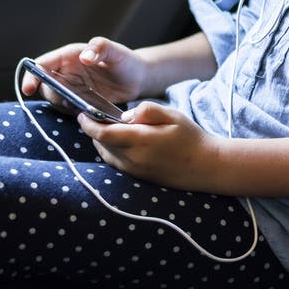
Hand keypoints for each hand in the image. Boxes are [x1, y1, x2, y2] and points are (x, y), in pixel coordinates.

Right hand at [21, 37, 145, 114]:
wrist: (138, 79)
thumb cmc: (126, 60)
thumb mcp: (116, 52)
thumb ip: (101, 48)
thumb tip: (84, 57)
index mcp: (70, 55)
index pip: (42, 64)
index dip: (32, 75)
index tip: (28, 89)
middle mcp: (67, 71)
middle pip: (44, 84)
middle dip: (49, 94)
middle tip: (67, 100)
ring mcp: (72, 87)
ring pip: (54, 98)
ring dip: (61, 104)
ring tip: (80, 104)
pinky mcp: (78, 101)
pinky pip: (67, 108)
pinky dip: (70, 112)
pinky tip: (85, 111)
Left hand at [78, 101, 221, 189]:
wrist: (206, 166)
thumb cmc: (190, 137)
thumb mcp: (173, 115)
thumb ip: (147, 111)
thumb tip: (125, 115)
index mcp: (141, 141)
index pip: (104, 134)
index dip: (89, 124)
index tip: (83, 113)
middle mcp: (134, 159)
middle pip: (101, 145)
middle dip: (93, 131)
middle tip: (92, 116)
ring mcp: (135, 171)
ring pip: (106, 155)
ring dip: (100, 142)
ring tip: (102, 127)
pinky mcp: (138, 177)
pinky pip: (115, 163)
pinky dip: (109, 151)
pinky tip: (116, 142)